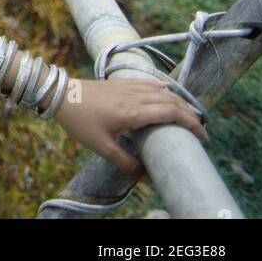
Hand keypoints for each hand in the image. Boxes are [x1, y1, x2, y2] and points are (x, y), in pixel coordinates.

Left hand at [52, 78, 207, 179]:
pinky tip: (168, 94)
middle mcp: (134, 96)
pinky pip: (148, 83)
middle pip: (172, 101)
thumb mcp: (102, 148)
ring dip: (179, 101)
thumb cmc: (80, 121)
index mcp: (133, 112)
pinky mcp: (120, 82)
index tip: (202, 137)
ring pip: (162, 90)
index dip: (191, 123)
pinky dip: (164, 89)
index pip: (172, 113)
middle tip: (200, 131)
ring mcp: (127, 86)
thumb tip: (147, 178)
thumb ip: (127, 163)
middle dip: (190, 114)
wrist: (59, 95)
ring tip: (190, 115)